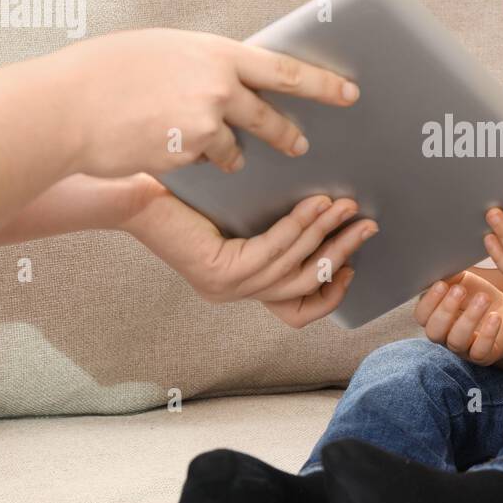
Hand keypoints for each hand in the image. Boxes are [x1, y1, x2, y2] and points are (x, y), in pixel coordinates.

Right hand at [46, 27, 359, 177]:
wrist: (67, 105)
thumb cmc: (106, 71)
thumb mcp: (163, 50)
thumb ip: (201, 64)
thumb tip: (228, 78)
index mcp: (216, 52)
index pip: (283, 68)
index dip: (321, 83)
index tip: (350, 93)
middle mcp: (219, 86)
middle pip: (270, 115)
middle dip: (287, 134)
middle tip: (301, 145)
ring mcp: (205, 121)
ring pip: (235, 147)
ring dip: (225, 152)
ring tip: (192, 141)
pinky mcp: (188, 154)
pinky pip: (204, 163)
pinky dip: (192, 160)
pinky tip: (160, 147)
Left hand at [121, 177, 378, 327]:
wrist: (135, 192)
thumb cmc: (185, 194)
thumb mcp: (239, 214)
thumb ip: (273, 225)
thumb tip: (329, 209)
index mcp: (241, 285)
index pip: (297, 310)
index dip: (330, 291)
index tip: (352, 263)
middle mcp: (236, 293)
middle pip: (306, 284)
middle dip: (343, 253)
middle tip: (368, 225)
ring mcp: (228, 287)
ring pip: (294, 265)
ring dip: (327, 234)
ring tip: (347, 206)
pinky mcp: (221, 272)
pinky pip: (273, 249)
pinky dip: (300, 226)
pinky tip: (316, 203)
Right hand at [414, 270, 502, 365]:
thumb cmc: (479, 296)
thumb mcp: (464, 282)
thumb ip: (450, 277)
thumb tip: (439, 266)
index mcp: (436, 316)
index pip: (421, 315)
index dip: (429, 302)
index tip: (442, 284)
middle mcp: (445, 335)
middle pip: (434, 332)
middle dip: (445, 310)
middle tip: (460, 290)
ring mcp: (463, 348)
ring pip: (456, 341)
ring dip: (468, 318)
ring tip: (483, 299)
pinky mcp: (483, 355)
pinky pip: (480, 351)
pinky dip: (487, 334)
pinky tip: (495, 317)